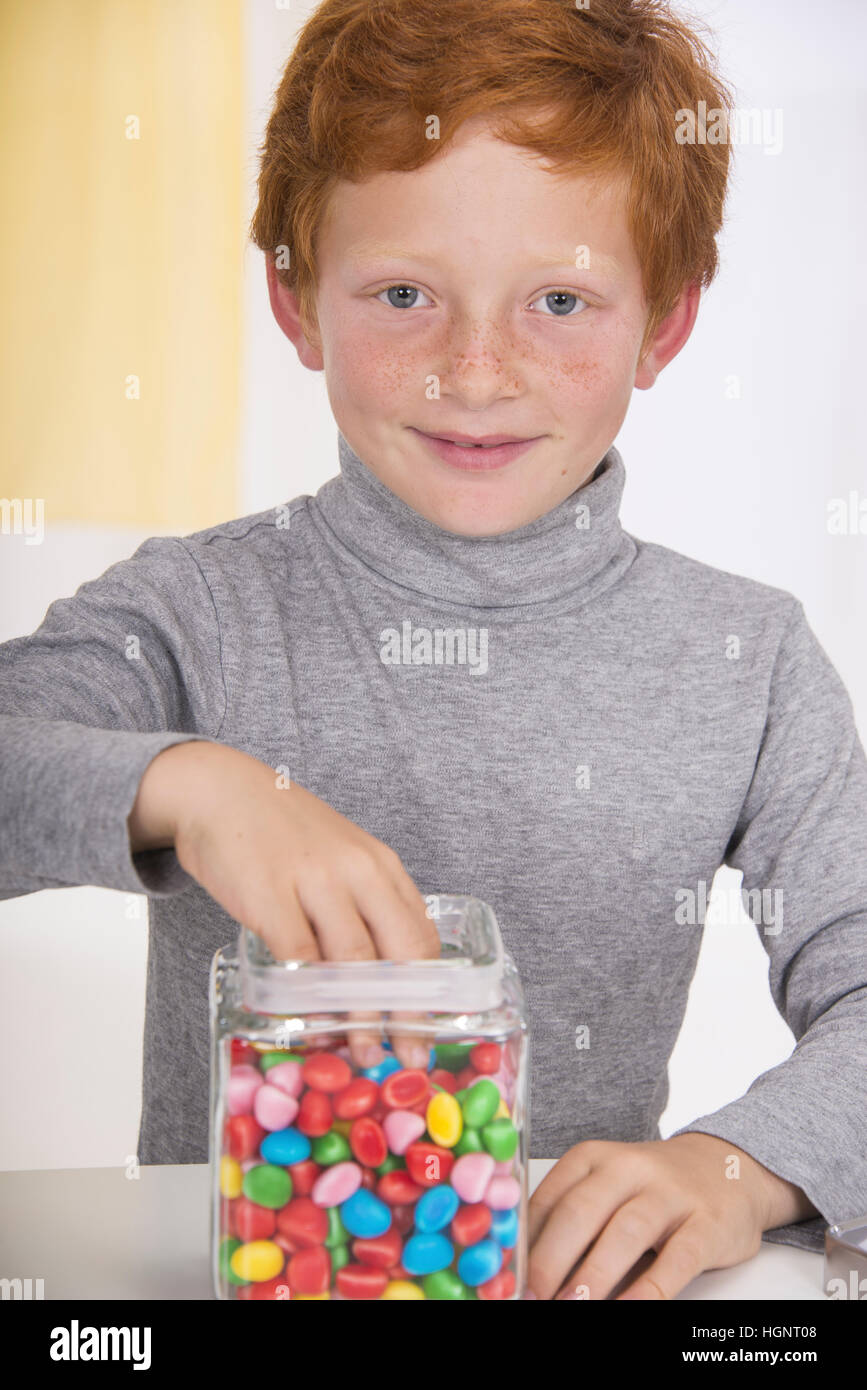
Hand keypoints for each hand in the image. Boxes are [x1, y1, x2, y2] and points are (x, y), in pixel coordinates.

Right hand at [127, 741, 439, 1068]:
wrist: (222, 792)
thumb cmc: (284, 834)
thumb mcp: (341, 859)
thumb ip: (365, 906)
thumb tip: (386, 977)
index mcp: (380, 866)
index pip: (420, 935)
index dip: (431, 990)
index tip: (435, 1029)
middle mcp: (356, 872)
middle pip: (397, 952)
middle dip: (408, 1012)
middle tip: (412, 1058)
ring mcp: (314, 883)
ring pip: (352, 961)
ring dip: (361, 1016)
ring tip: (365, 1052)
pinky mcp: (270, 897)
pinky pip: (297, 959)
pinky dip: (307, 997)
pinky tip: (312, 1023)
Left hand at [526, 1131, 817, 1299]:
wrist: (726, 1168)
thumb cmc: (651, 1187)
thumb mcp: (606, 1186)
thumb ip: (570, 1217)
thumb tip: (524, 1268)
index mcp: (592, 1158)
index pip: (550, 1198)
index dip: (526, 1241)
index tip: (510, 1276)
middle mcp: (628, 1168)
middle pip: (581, 1212)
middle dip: (552, 1259)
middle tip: (535, 1294)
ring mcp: (669, 1195)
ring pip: (625, 1232)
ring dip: (595, 1274)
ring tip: (573, 1304)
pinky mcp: (706, 1224)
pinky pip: (676, 1259)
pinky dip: (650, 1289)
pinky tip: (631, 1307)